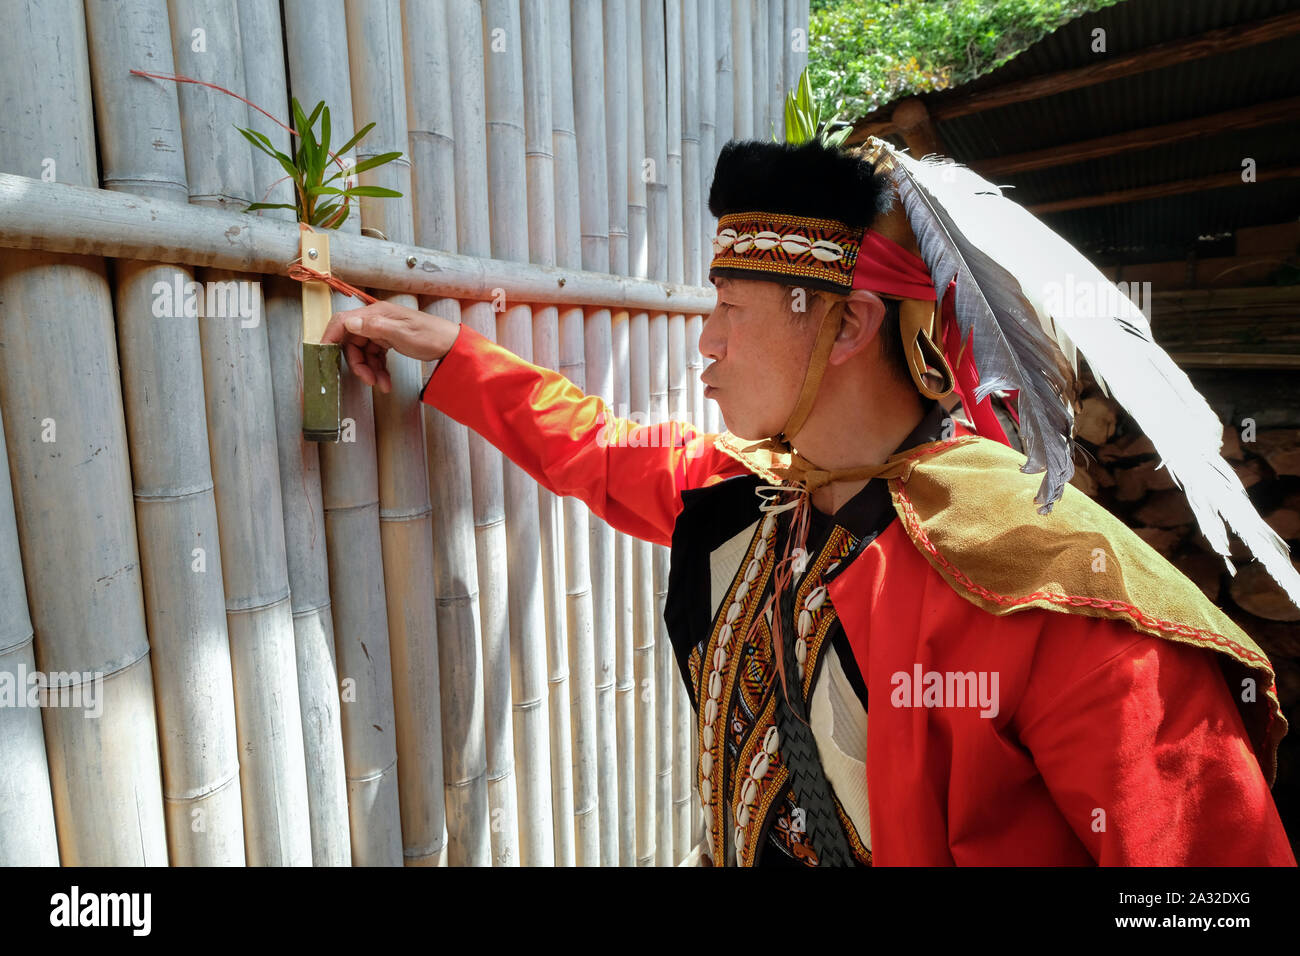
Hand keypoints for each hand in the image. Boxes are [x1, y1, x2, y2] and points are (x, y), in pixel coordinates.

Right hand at [320, 300, 459, 392]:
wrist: (450, 344)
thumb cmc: (430, 335)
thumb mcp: (402, 333)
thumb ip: (374, 328)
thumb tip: (349, 324)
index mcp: (376, 313)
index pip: (343, 321)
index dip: (330, 337)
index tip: (324, 355)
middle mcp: (376, 320)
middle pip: (352, 342)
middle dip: (357, 363)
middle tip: (368, 380)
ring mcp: (382, 330)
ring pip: (363, 352)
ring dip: (369, 370)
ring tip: (382, 385)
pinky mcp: (388, 341)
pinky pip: (375, 356)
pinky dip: (378, 369)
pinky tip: (386, 381)